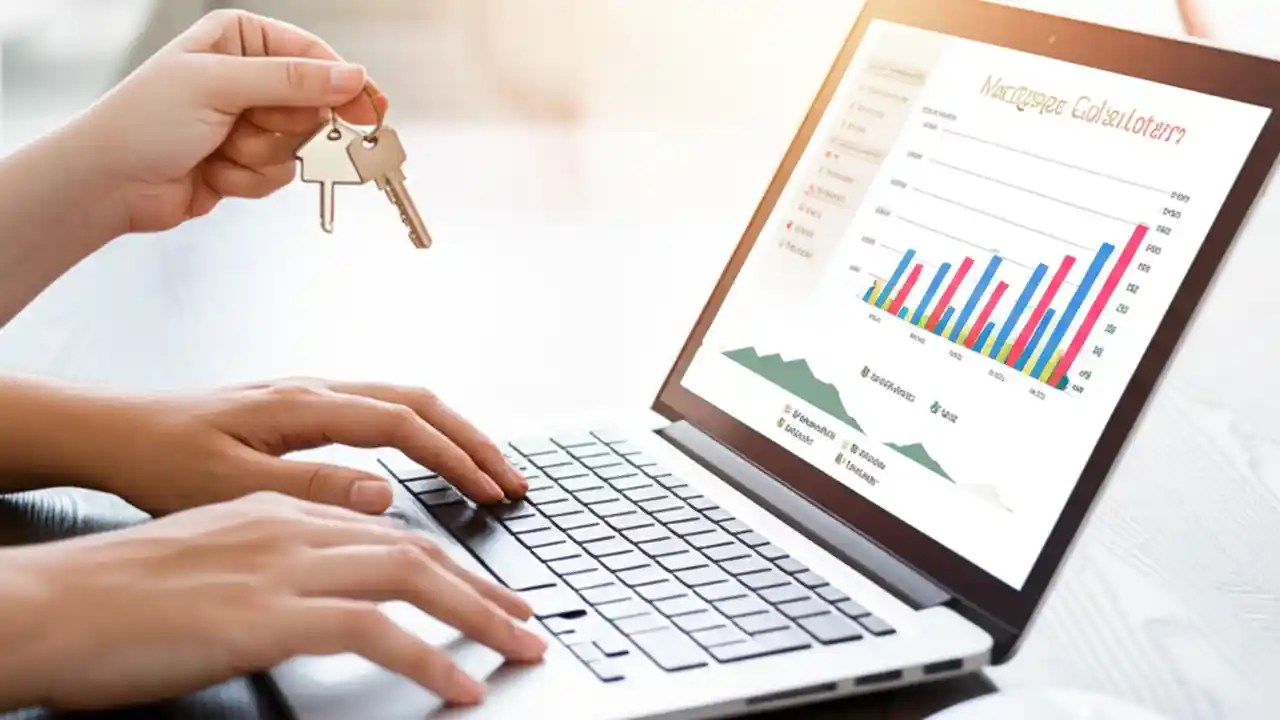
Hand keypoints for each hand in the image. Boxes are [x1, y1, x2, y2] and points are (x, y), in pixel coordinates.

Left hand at [0, 376, 525, 513]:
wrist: (111, 433)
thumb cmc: (157, 459)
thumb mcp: (228, 485)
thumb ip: (309, 487)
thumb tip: (383, 490)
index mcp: (304, 406)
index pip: (404, 425)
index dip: (455, 457)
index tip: (490, 491)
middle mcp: (314, 391)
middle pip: (420, 402)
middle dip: (473, 440)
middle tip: (512, 478)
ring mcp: (309, 397)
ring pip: (404, 402)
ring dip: (452, 434)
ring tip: (486, 468)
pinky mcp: (300, 411)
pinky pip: (381, 412)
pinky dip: (422, 433)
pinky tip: (427, 456)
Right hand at [0, 492, 545, 709]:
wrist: (50, 605)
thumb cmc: (116, 597)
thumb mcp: (210, 562)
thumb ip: (273, 564)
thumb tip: (318, 587)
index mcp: (280, 511)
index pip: (388, 533)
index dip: (448, 563)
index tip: (485, 591)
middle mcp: (294, 526)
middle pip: (416, 550)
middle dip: (484, 587)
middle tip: (527, 620)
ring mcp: (285, 566)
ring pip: (413, 578)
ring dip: (481, 617)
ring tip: (522, 649)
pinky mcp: (269, 615)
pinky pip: (375, 632)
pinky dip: (429, 658)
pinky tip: (460, 685)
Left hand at [80, 9, 387, 232]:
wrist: (108, 182)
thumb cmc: (144, 122)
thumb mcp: (221, 86)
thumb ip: (292, 81)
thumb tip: (352, 76)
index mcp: (239, 38)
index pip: (313, 55)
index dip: (342, 84)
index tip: (369, 110)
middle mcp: (247, 76)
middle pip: (313, 105)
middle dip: (282, 127)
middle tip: (247, 128)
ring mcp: (248, 120)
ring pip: (298, 145)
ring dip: (258, 156)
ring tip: (216, 149)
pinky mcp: (247, 160)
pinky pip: (280, 174)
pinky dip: (248, 178)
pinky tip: (212, 171)